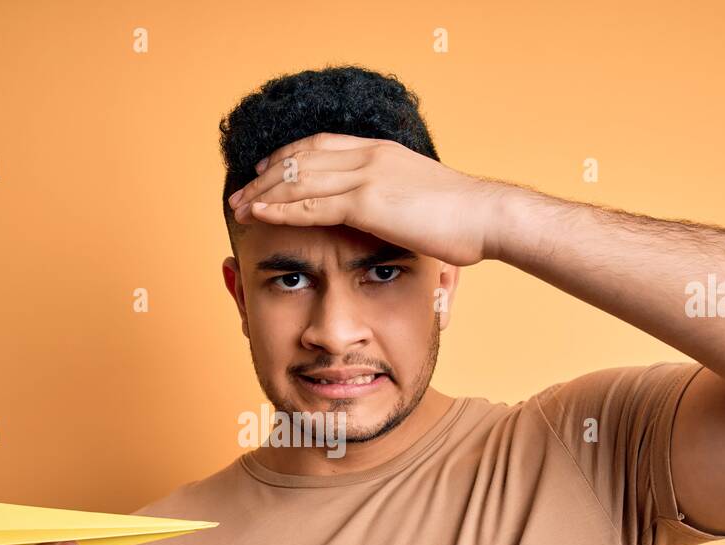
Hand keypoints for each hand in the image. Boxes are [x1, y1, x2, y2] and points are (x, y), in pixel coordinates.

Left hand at [228, 132, 504, 266]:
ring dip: (264, 195)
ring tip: (238, 208)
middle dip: (266, 178)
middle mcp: (368, 156)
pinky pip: (311, 204)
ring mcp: (366, 176)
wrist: (486, 216)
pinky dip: (281, 209)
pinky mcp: (366, 202)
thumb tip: (389, 213)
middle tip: (240, 193)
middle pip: (301, 160)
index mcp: (380, 152)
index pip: (320, 146)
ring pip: (299, 180)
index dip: (288, 158)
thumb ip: (395, 198)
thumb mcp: (421, 198)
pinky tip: (260, 215)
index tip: (265, 171)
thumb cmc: (463, 217)